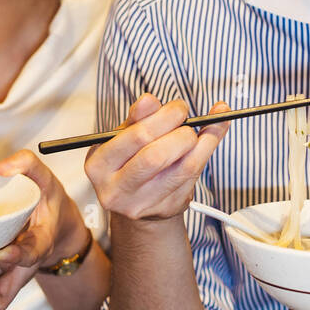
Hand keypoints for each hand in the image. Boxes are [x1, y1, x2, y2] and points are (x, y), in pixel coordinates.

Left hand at [0, 150, 87, 309]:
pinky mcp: (4, 279)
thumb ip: (27, 164)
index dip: (16, 256)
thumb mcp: (46, 177)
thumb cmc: (51, 203)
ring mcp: (15, 275)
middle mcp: (28, 264)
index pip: (32, 254)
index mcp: (42, 240)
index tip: (1, 252)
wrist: (61, 227)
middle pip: (7, 285)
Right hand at [84, 94, 230, 221]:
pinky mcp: (167, 209)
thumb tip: (149, 100)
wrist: (136, 201)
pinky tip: (210, 139)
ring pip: (183, 168)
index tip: (178, 108)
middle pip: (156, 156)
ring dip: (201, 141)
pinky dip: (207, 152)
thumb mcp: (124, 137)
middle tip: (187, 120)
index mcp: (99, 165)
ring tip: (201, 130)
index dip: (164, 117)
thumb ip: (138, 117)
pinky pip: (194, 177)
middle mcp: (116, 189)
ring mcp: (142, 204)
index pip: (136, 136)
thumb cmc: (129, 162)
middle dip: (180, 131)